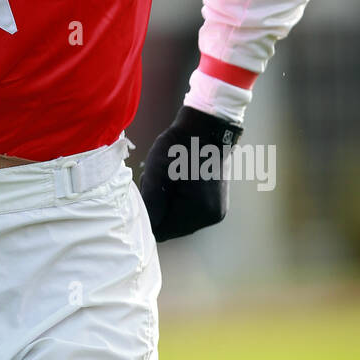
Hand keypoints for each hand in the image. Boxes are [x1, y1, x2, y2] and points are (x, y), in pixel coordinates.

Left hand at [138, 106, 241, 241]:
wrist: (207, 128)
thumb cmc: (179, 146)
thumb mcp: (156, 172)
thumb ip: (150, 202)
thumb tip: (145, 226)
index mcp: (199, 210)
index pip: (164, 231)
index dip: (149, 218)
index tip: (142, 197)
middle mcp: (212, 216)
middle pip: (173, 227)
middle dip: (159, 210)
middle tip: (154, 182)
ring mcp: (216, 210)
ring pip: (181, 220)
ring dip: (168, 205)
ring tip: (165, 179)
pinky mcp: (216, 203)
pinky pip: (190, 211)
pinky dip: (179, 201)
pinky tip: (176, 181)